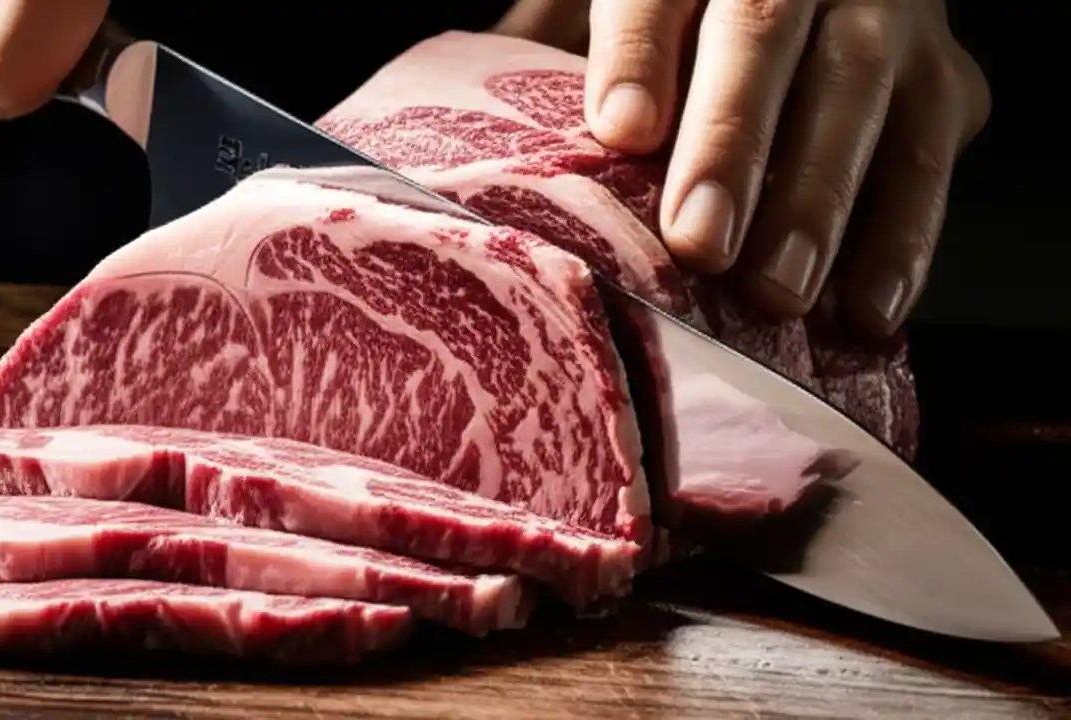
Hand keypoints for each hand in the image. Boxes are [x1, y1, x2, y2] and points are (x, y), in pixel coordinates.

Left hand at [582, 0, 990, 338]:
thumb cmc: (688, 30)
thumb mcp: (624, 25)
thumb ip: (569, 63)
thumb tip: (481, 151)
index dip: (638, 54)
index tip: (619, 130)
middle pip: (764, 34)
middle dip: (732, 143)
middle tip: (700, 242)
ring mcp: (888, 14)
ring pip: (860, 91)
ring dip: (819, 199)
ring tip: (777, 291)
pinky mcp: (945, 79)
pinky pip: (934, 155)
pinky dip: (906, 237)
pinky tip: (868, 307)